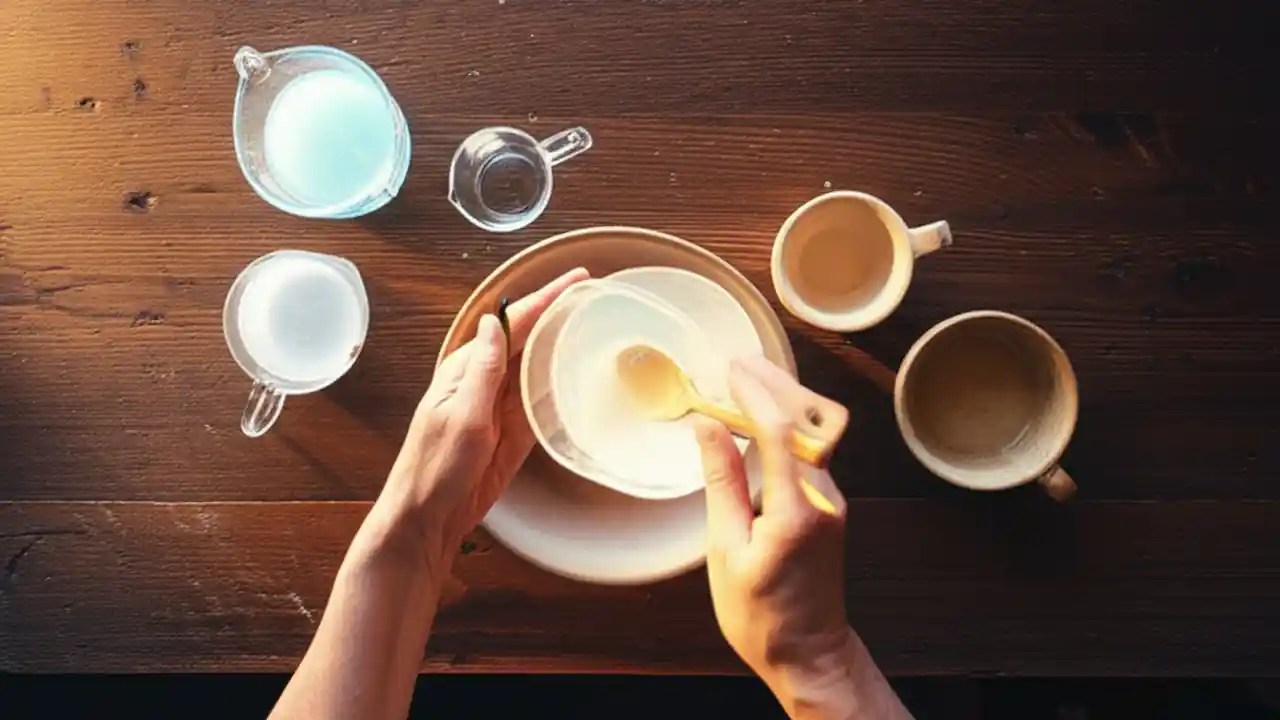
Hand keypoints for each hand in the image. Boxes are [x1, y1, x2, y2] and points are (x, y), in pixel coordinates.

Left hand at [377, 268, 588, 569]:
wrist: (428, 519)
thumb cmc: (435, 470)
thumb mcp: (462, 417)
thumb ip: (482, 371)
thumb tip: (495, 322)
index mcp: (468, 369)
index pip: (513, 322)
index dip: (546, 298)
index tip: (576, 279)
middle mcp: (486, 381)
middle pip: (528, 336)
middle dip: (558, 311)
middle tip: (595, 292)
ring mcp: (501, 406)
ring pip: (536, 363)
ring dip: (562, 341)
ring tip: (594, 321)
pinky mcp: (513, 432)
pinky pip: (540, 399)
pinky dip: (560, 381)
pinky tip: (579, 371)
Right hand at [695, 356, 909, 719]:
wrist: (808, 654)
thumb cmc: (761, 615)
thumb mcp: (726, 549)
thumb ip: (721, 481)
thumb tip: (708, 427)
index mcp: (796, 511)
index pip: (781, 431)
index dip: (756, 393)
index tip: (730, 368)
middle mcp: (823, 498)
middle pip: (810, 420)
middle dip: (777, 383)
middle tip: (739, 362)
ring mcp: (831, 501)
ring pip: (815, 432)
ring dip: (784, 400)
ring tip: (745, 381)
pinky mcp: (828, 506)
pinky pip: (811, 452)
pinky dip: (786, 427)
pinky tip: (759, 421)